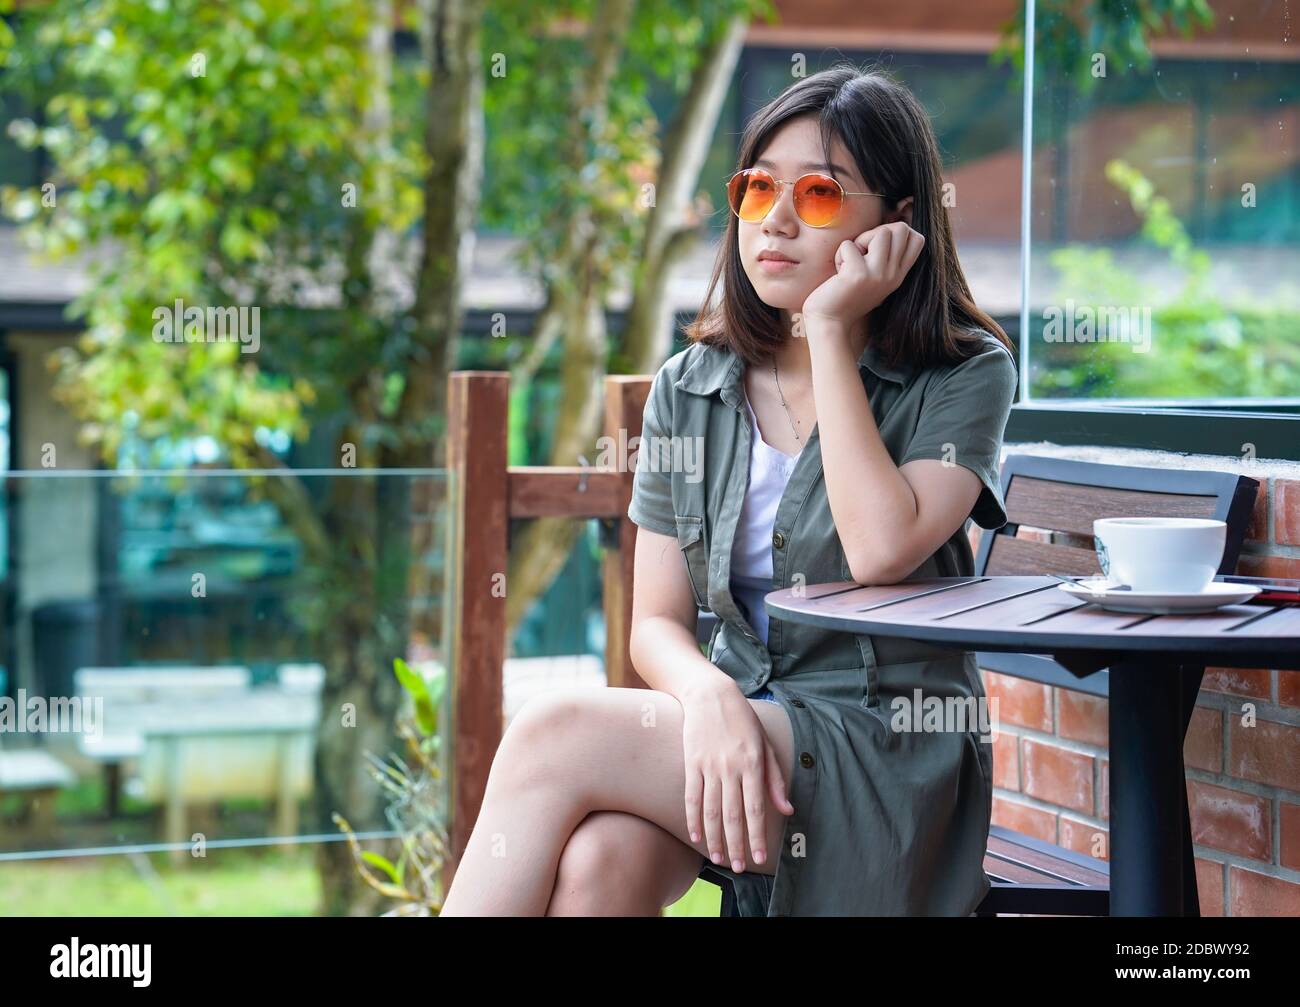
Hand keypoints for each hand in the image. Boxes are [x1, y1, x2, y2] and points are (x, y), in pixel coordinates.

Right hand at [680, 681, 793, 872]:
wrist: (710, 694)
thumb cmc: (743, 719)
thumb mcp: (765, 744)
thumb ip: (775, 778)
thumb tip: (787, 809)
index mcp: (753, 763)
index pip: (756, 808)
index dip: (758, 836)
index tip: (761, 858)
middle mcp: (731, 767)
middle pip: (734, 815)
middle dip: (737, 845)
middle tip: (740, 868)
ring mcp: (709, 766)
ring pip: (712, 810)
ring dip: (715, 838)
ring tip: (718, 859)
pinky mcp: (691, 763)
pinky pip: (692, 797)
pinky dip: (694, 819)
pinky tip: (696, 836)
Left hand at [799, 220, 924, 328]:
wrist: (830, 322)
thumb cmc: (847, 296)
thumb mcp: (876, 278)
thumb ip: (886, 259)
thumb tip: (891, 228)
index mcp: (898, 275)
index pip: (918, 239)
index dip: (897, 233)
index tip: (877, 247)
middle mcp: (893, 275)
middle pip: (902, 228)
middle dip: (878, 232)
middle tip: (862, 252)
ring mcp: (878, 274)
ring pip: (882, 231)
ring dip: (860, 241)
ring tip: (851, 261)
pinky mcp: (858, 274)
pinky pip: (849, 244)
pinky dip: (840, 254)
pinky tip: (839, 273)